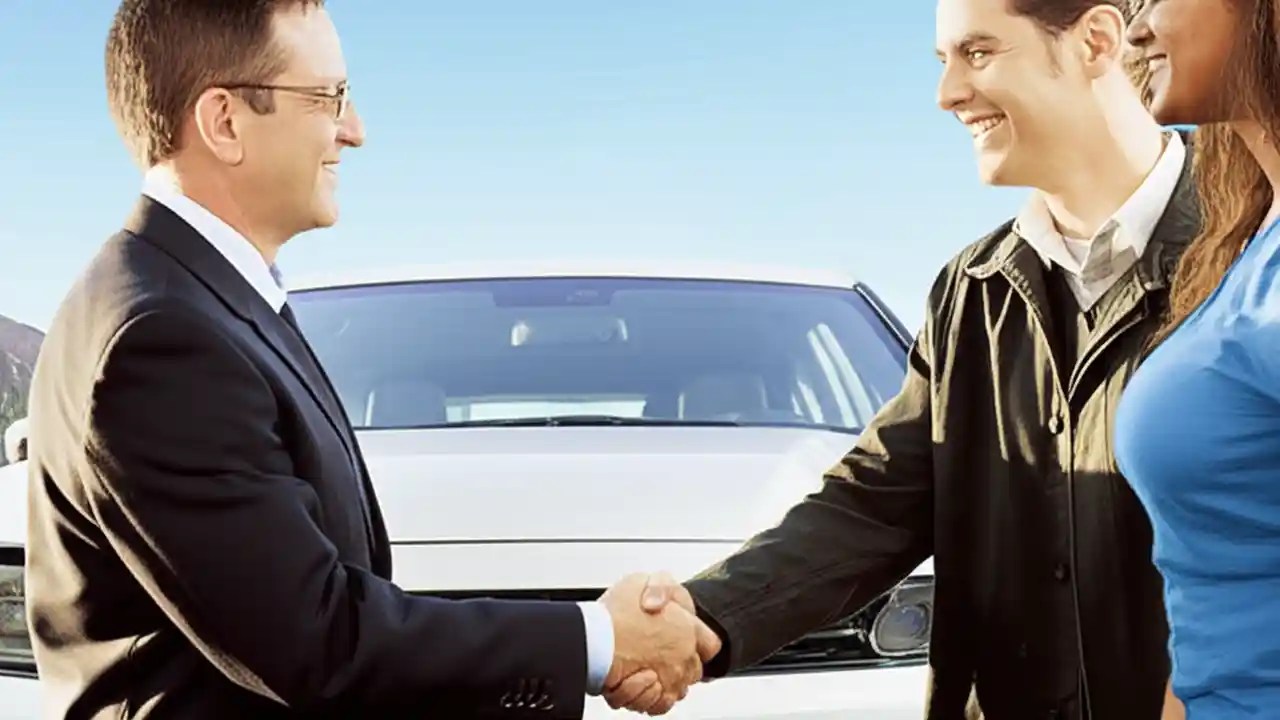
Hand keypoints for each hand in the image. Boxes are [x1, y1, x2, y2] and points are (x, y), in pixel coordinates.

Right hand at [599, 572, 721, 714]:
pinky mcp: (648, 697)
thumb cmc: (613, 613)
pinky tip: (637, 681)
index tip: (686, 640)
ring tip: (644, 670)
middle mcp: (682, 658)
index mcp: (687, 629)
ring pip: (676, 689)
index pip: (710, 644)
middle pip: (694, 670)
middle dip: (680, 664)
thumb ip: (660, 587)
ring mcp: (667, 680)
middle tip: (658, 655)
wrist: (591, 640)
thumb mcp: (639, 581)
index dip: (699, 642)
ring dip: (663, 682)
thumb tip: (661, 604)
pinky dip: (649, 697)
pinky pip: (657, 705)